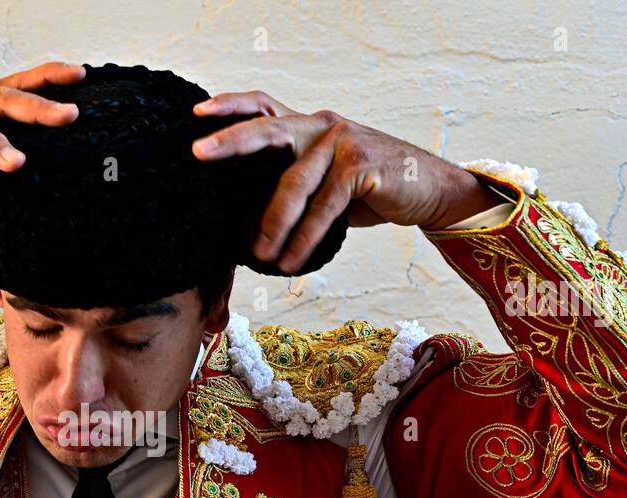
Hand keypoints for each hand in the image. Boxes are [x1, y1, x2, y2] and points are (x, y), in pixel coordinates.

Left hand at [191, 91, 499, 270]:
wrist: (429, 190)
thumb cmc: (371, 190)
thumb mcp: (327, 184)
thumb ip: (294, 187)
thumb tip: (249, 225)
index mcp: (308, 127)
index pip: (264, 107)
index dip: (231, 108)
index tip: (197, 115)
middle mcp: (322, 126)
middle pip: (269, 129)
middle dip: (231, 142)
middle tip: (198, 154)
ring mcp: (343, 142)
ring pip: (294, 183)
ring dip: (272, 224)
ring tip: (259, 255)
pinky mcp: (362, 165)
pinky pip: (324, 206)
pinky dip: (305, 237)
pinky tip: (292, 260)